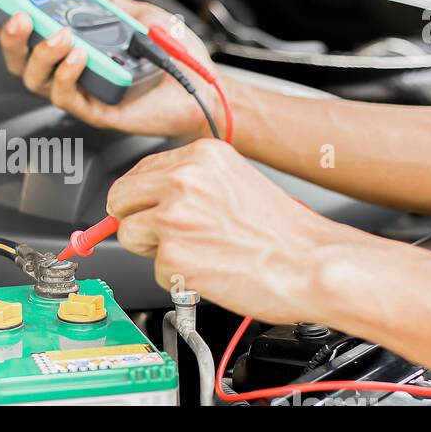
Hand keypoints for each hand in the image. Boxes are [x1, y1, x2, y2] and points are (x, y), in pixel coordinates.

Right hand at [0, 0, 221, 140]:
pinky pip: (68, 98)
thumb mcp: (137, 15)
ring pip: (37, 81)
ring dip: (41, 55)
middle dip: (11, 38)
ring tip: (60, 36)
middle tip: (17, 18)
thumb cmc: (174, 57)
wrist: (205, 87)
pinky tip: (77, 56)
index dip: (1, 23)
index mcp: (75, 47)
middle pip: (21, 60)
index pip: (30, 36)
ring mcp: (81, 93)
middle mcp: (71, 71)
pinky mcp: (96, 112)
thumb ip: (105, 2)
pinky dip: (66, 75)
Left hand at [106, 139, 355, 323]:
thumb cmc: (283, 232)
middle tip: (165, 236)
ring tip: (196, 253)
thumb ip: (190, 183)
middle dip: (134, 219)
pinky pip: (152, 267)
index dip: (141, 197)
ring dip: (154, 250)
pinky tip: (207, 269)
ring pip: (128, 234)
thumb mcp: (234, 181)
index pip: (139, 170)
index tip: (149, 209)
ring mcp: (174, 217)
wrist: (311, 264)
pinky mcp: (172, 255)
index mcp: (200, 155)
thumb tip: (148, 196)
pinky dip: (174, 276)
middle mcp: (183, 180)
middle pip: (119, 198)